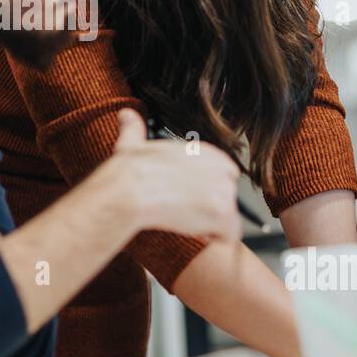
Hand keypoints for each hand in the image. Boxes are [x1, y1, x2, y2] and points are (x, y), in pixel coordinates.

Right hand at [91, 109, 242, 241]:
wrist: (128, 192)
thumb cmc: (128, 172)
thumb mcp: (131, 144)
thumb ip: (134, 129)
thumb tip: (126, 115)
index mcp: (205, 152)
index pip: (223, 175)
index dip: (206, 190)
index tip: (188, 199)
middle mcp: (220, 168)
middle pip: (228, 197)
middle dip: (210, 209)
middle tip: (185, 214)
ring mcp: (224, 190)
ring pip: (229, 218)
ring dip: (211, 226)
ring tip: (186, 225)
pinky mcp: (222, 213)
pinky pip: (229, 235)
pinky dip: (215, 241)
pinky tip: (195, 237)